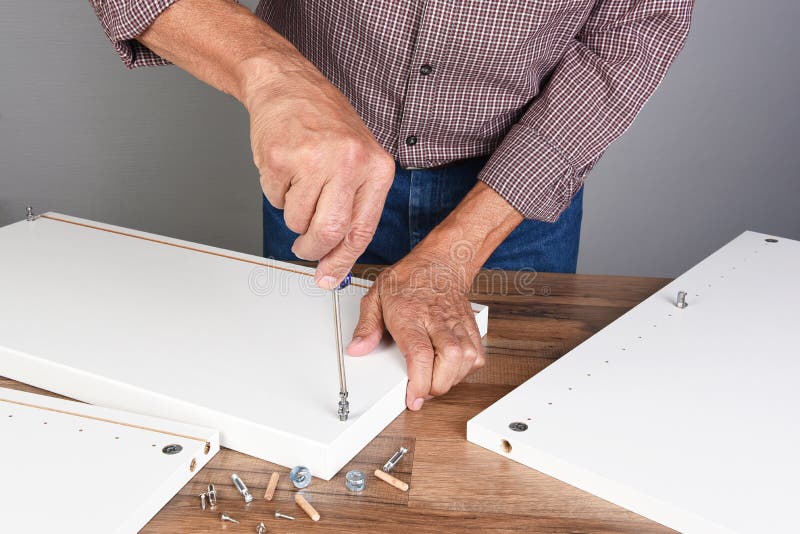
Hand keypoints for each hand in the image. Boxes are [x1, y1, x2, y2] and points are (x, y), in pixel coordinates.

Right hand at [243, 63, 394, 287]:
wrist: (289, 85)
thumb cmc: (326, 123)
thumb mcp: (359, 158)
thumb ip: (355, 205)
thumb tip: (338, 256)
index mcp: (377, 167)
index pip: (362, 230)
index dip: (343, 261)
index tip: (329, 279)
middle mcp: (349, 163)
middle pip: (329, 232)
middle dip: (313, 249)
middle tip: (304, 248)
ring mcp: (314, 160)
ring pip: (298, 220)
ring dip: (293, 214)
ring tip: (298, 184)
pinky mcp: (281, 158)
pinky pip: (276, 199)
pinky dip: (277, 192)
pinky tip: (285, 167)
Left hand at [347, 248, 485, 409]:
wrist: (440, 262)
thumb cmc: (409, 279)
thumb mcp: (376, 296)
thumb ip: (366, 325)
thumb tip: (357, 348)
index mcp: (410, 315)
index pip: (420, 353)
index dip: (419, 381)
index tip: (413, 397)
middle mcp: (436, 320)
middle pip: (450, 359)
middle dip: (438, 384)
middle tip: (424, 390)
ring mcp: (456, 323)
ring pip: (468, 358)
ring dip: (453, 378)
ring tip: (436, 380)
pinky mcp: (470, 327)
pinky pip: (478, 354)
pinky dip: (467, 369)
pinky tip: (452, 369)